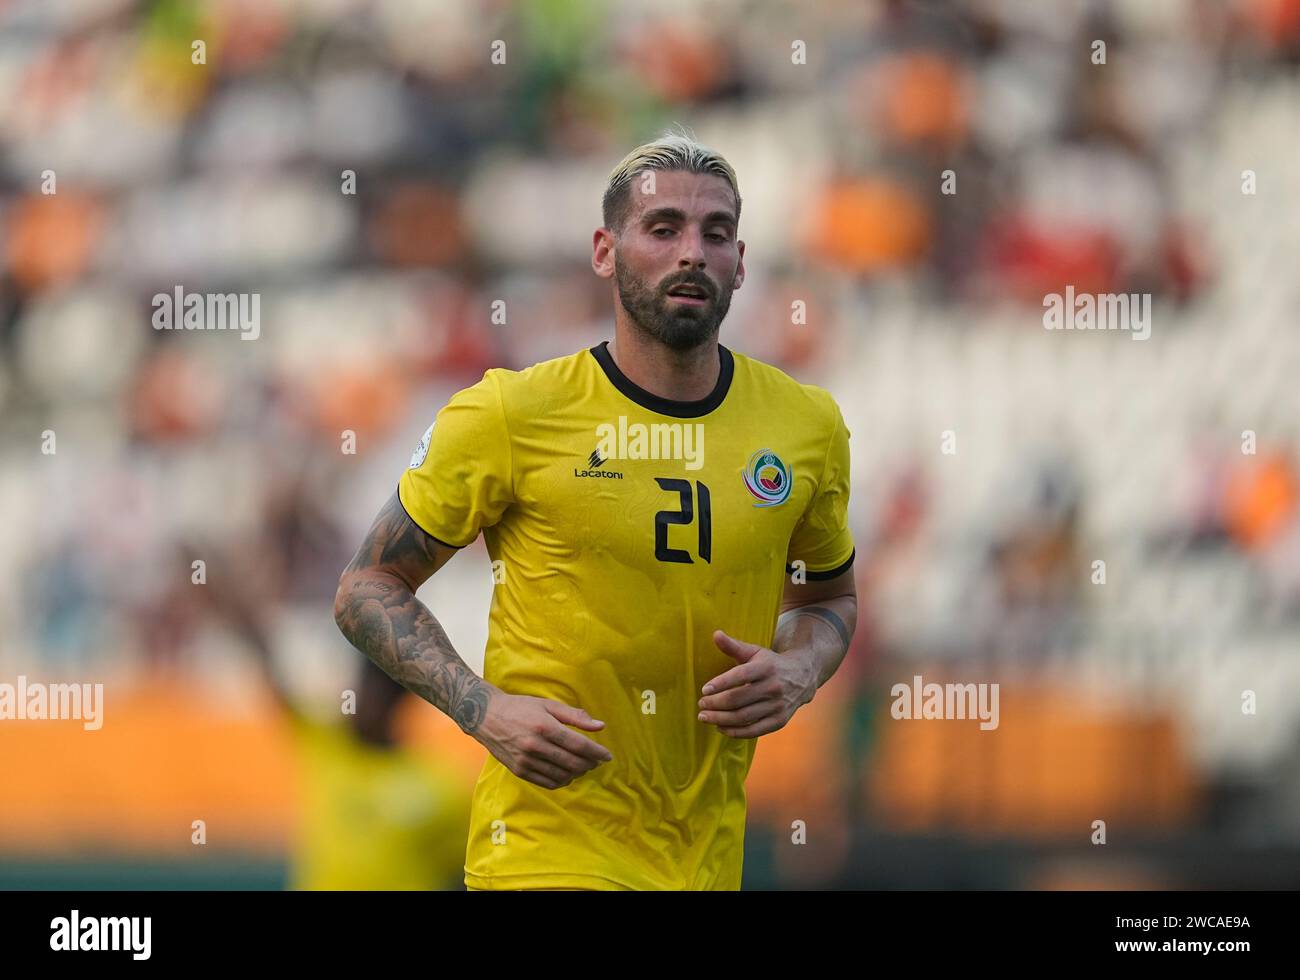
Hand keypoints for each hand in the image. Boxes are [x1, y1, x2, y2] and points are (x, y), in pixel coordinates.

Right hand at [474, 691, 612, 789]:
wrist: (486, 716)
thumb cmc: (521, 707)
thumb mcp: (548, 705)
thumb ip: (575, 716)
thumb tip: (601, 726)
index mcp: (545, 726)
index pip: (578, 745)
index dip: (597, 753)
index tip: (608, 756)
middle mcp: (535, 745)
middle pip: (572, 762)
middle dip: (590, 764)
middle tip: (596, 761)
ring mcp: (526, 760)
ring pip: (561, 775)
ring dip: (577, 773)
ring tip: (583, 766)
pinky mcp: (518, 770)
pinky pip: (547, 782)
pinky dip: (562, 781)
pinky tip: (567, 775)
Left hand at [697, 630, 816, 738]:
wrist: (802, 677)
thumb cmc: (770, 663)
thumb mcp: (755, 652)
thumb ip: (733, 646)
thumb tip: (715, 634)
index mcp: (766, 667)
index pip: (740, 676)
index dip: (720, 683)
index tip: (704, 690)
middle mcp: (773, 687)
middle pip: (738, 699)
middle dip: (716, 704)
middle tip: (701, 705)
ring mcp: (778, 706)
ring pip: (744, 717)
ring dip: (720, 719)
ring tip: (704, 717)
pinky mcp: (780, 721)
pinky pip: (754, 731)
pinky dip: (735, 732)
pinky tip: (720, 727)